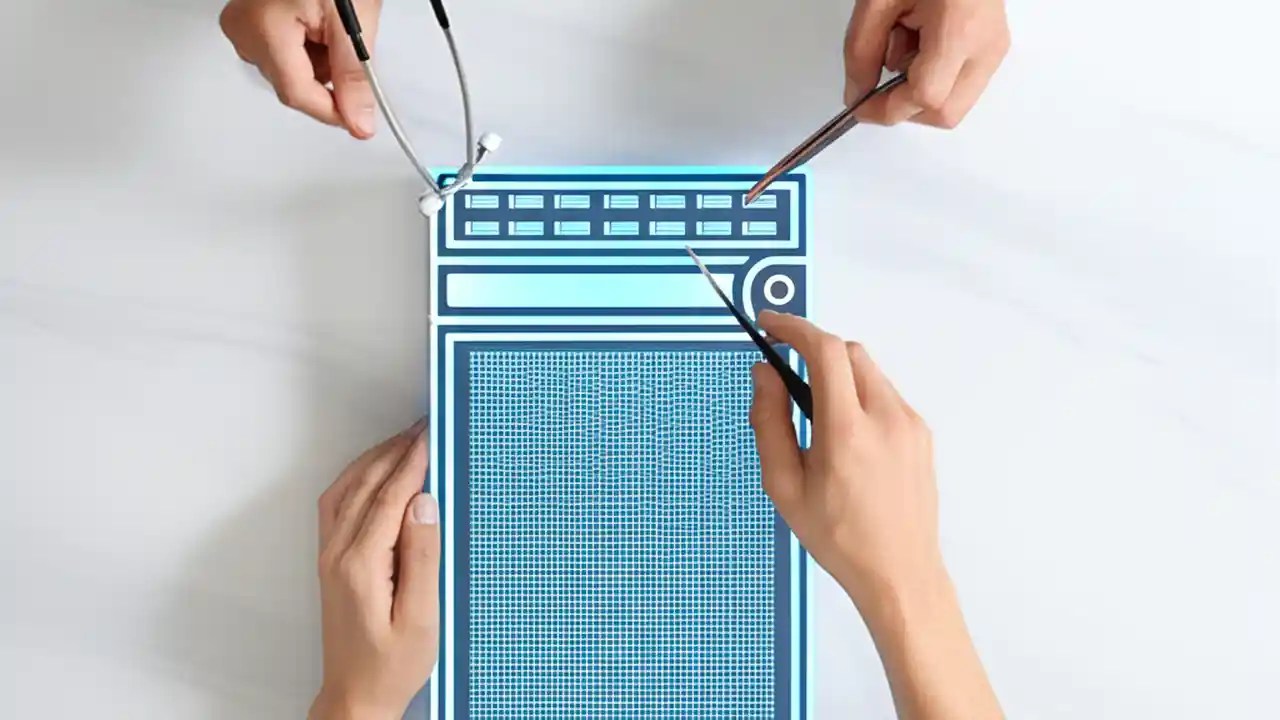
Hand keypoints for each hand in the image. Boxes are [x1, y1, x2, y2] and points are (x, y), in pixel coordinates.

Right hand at [220, 0, 381, 137]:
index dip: (333, 112)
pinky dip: (307, 46)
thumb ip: (354, 77)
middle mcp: (243, 30)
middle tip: (348, 45)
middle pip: (294, 83)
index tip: (359, 120)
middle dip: (329, 76)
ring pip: (290, 70)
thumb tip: (359, 119)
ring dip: (319, 61)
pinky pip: (282, 50)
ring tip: (332, 25)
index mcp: (263, 29)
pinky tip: (318, 23)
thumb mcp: (352, 22)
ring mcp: (241, 25)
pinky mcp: (247, 21)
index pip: (298, 94)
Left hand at [310, 420, 438, 719]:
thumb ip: (423, 557)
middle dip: (397, 450)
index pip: (391, 496)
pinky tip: (375, 472)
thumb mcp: (421, 617)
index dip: (414, 461)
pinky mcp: (331, 561)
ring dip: (377, 459)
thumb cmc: (391, 666)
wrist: (355, 697)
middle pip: (366, 484)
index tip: (433, 435)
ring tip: (406, 440)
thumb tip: (424, 503)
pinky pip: (338, 504)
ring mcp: (329, 556)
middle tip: (426, 428)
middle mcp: (338, 554)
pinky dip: (359, 477)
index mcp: (361, 565)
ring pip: (348, 489)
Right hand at [751, 313, 1001, 718]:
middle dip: (815, 349)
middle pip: (849, 351)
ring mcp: (910, 424)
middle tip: (788, 368)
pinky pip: (886, 395)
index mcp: (846, 432)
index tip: (770, 324)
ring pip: (869, 371)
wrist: (899, 572)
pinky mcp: (922, 434)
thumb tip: (764, 375)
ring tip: (818, 417)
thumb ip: (769, 422)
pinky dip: (860, 397)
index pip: (825, 350)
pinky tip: (847, 437)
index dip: (794, 327)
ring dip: (839, 375)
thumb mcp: (784, 485)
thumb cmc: (839, 537)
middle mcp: (886, 419)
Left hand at [843, 0, 1009, 127]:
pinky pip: (959, 83)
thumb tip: (856, 92)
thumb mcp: (878, 0)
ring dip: (917, 88)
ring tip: (905, 39)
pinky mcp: (993, 47)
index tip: (861, 107)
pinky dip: (932, 75)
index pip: (926, 96)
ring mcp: (994, 47)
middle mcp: (986, 44)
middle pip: (946, 113)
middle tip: (878, 84)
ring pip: (953, 103)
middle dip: (905, 107)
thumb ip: (861, 50)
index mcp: (960, 27)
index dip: (887, 110)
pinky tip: (920, 39)